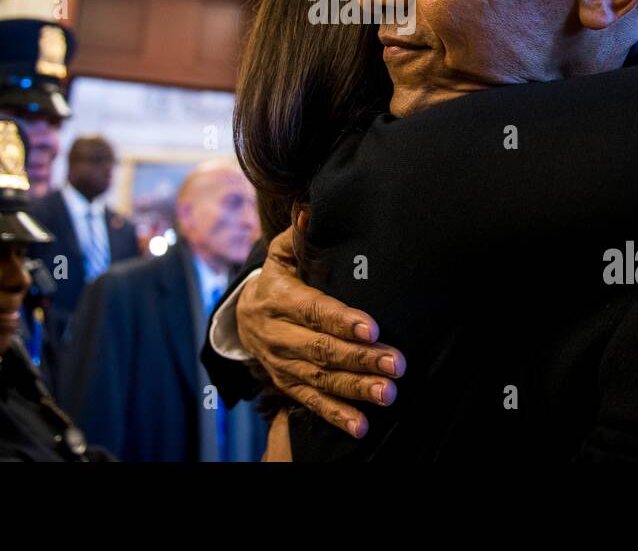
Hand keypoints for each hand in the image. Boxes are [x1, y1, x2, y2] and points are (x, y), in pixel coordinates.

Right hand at [236, 216, 405, 437]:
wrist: (241, 316)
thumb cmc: (278, 277)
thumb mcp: (281, 254)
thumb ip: (297, 237)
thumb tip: (310, 211)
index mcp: (277, 296)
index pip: (311, 309)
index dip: (340, 319)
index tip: (371, 326)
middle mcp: (276, 333)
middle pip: (319, 348)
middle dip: (359, 357)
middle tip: (396, 363)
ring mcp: (280, 362)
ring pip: (318, 378)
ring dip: (355, 388)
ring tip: (388, 393)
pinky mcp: (285, 383)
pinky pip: (310, 402)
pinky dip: (335, 416)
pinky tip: (361, 426)